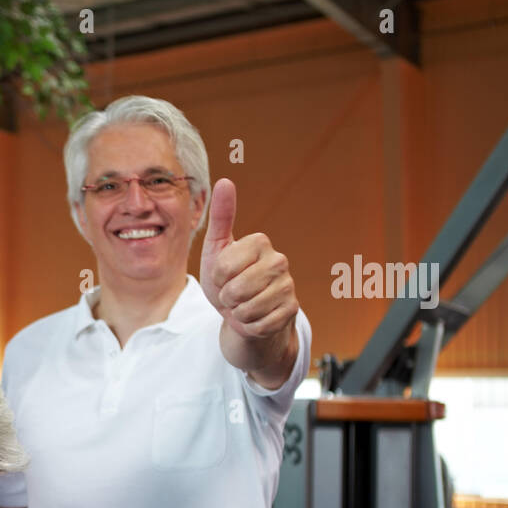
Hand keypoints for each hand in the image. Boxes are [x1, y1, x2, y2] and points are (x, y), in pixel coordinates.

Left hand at [199, 179, 298, 347]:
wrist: (241, 311)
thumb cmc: (226, 278)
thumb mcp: (216, 248)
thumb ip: (220, 216)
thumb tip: (224, 181)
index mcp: (260, 242)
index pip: (223, 267)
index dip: (216, 278)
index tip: (222, 276)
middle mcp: (279, 260)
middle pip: (236, 290)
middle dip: (227, 298)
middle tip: (232, 293)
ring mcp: (288, 285)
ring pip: (248, 309)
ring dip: (238, 313)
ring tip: (243, 304)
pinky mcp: (291, 310)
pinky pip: (259, 325)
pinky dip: (250, 326)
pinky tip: (254, 317)